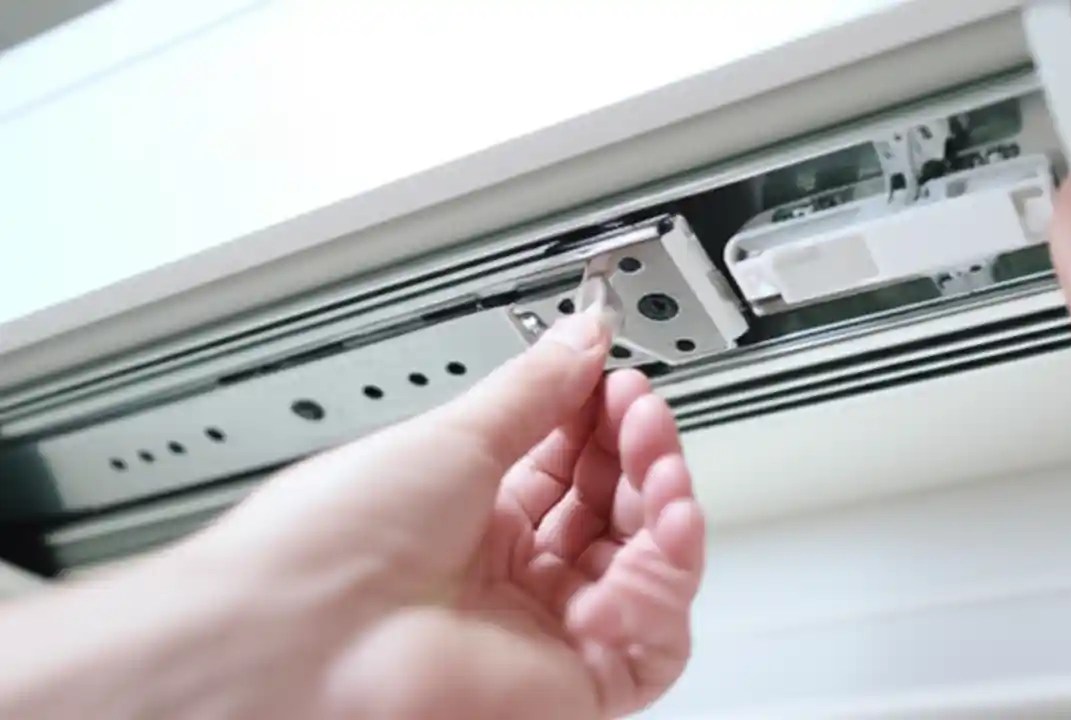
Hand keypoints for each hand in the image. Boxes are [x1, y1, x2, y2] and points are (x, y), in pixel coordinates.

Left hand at [0, 312, 702, 719]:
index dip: (605, 421)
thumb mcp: (452, 437)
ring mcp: (542, 632)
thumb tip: (585, 335)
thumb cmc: (330, 543)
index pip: (574, 466)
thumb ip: (537, 388)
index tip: (618, 379)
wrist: (294, 634)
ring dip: (667, 507)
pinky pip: (653, 642)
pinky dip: (669, 585)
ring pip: (646, 573)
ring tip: (658, 460)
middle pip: (617, 513)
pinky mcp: (571, 685)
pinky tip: (662, 528)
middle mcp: (512, 576)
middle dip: (639, 453)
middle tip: (638, 409)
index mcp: (477, 516)